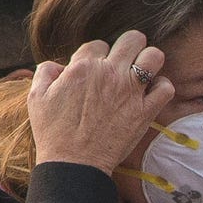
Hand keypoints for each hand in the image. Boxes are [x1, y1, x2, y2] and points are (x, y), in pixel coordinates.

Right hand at [28, 30, 174, 171]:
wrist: (74, 163)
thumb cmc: (53, 132)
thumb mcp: (36, 96)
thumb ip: (46, 72)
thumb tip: (59, 66)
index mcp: (83, 67)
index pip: (98, 43)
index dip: (96, 55)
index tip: (95, 71)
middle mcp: (109, 74)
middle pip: (132, 39)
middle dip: (129, 46)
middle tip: (124, 61)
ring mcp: (130, 91)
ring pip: (154, 57)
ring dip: (150, 61)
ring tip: (141, 73)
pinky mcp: (144, 111)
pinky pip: (166, 88)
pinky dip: (162, 87)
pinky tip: (151, 93)